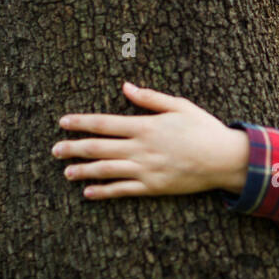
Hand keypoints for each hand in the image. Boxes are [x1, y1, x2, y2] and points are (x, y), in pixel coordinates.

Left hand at [53, 81, 248, 199]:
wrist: (224, 159)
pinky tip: (88, 193)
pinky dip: (103, 192)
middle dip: (73, 148)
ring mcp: (145, 170)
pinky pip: (122, 190)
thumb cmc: (203, 128)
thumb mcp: (179, 105)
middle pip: (98, 148)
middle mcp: (140, 148)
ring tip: (65, 172)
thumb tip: (125, 86)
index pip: (104, 123)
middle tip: (54, 149)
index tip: (63, 122)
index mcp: (145, 126)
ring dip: (83, 171)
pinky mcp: (152, 187)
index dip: (81, 122)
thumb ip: (150, 98)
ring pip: (106, 170)